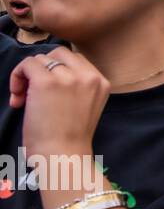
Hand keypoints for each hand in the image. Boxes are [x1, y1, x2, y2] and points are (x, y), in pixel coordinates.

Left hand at [12, 50, 109, 193]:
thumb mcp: (87, 106)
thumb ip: (79, 87)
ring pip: (40, 59)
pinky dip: (17, 77)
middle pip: (60, 53)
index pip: (76, 60)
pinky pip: (27, 65)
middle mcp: (88, 76)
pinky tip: (17, 98)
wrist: (63, 155)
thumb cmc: (70, 138)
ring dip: (28, 75)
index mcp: (102, 82)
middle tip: (33, 92)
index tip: (49, 93)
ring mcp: (68, 77)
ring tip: (22, 99)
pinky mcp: (46, 81)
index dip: (58, 71)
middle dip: (43, 68)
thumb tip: (52, 73)